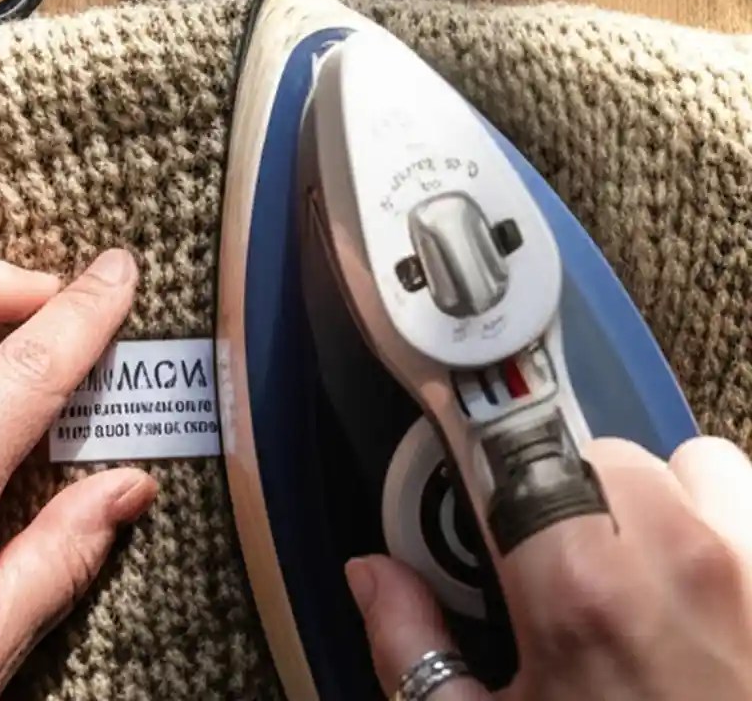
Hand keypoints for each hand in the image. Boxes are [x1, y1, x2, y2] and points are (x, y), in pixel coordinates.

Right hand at [347, 436, 751, 699]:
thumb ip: (409, 646)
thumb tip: (373, 576)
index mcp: (578, 586)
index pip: (510, 444)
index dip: (477, 452)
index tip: (463, 456)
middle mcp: (682, 556)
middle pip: (598, 455)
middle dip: (564, 498)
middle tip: (551, 572)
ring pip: (696, 466)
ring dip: (662, 503)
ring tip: (637, 579)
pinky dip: (727, 530)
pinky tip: (700, 599)